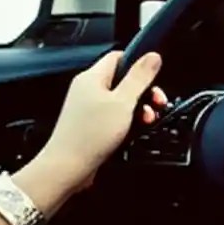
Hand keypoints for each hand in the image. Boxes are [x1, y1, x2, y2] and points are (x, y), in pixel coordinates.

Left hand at [14, 51, 166, 214]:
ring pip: (121, 100)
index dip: (139, 64)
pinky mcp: (91, 125)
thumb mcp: (123, 102)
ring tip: (147, 120)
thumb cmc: (89, 136)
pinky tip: (134, 130)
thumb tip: (152, 56)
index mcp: (92, 77)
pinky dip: (128, 121)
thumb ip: (139, 77)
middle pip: (124, 80)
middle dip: (144, 91)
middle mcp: (88, 90)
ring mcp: (88, 108)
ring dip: (139, 108)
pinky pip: (115, 116)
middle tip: (156, 102)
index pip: (119, 56)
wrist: (67, 168)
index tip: (154, 76)